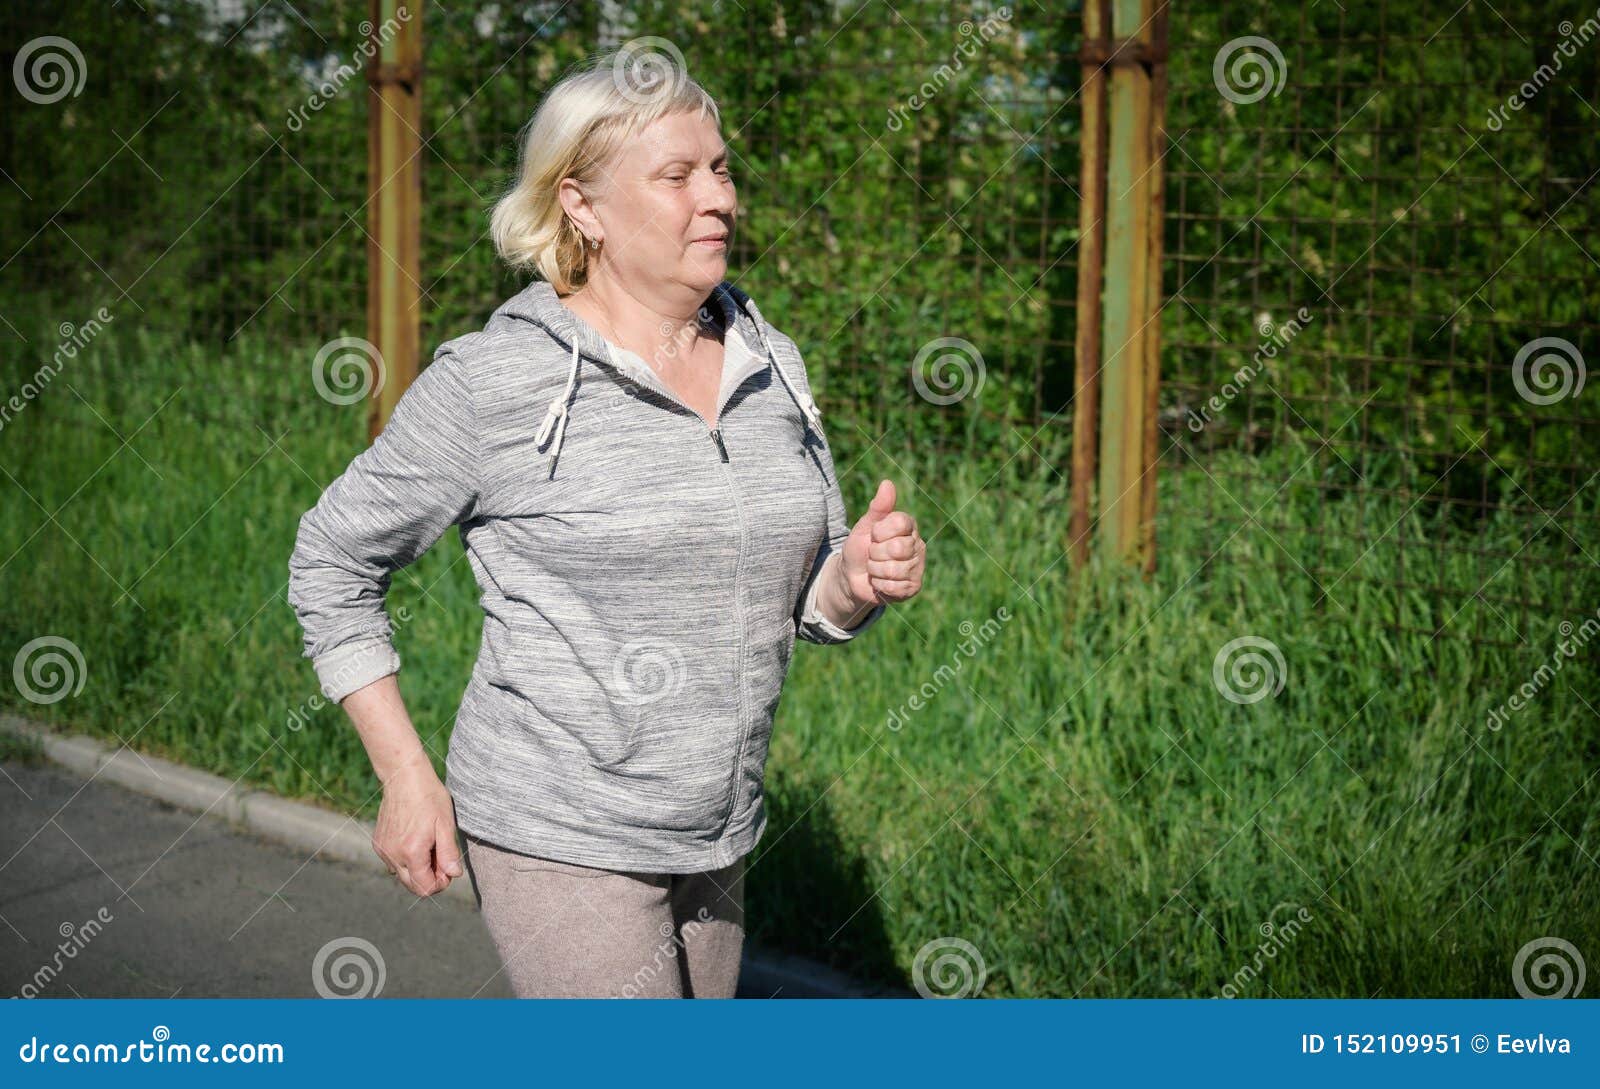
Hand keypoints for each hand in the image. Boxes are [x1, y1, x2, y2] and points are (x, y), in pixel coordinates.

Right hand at [372, 760, 462, 897]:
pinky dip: (405, 858)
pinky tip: (415, 839)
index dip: (440, 883)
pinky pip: (393, 862)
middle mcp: (393, 855)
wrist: (403, 776)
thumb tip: (454, 875)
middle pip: (411, 885)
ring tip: (429, 845)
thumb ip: (449, 853)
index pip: (424, 887)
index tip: (448, 868)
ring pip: (402, 874)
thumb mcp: (445, 824)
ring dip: (417, 868)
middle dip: (429, 878)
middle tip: (441, 858)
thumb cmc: (429, 797)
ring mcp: (383, 850)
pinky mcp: (378, 843)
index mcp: (411, 852)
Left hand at [840, 479, 925, 607]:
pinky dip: (880, 585)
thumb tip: (887, 483)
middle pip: (898, 548)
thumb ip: (878, 507)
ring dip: (876, 571)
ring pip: (894, 569)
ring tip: (875, 569)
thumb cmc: (860, 547)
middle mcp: (918, 545)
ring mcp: (918, 567)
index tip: (874, 535)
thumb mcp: (864, 526)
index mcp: (908, 526)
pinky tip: (880, 582)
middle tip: (873, 554)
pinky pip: (894, 587)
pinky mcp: (913, 586)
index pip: (900, 523)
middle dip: (876, 553)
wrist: (852, 576)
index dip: (880, 532)